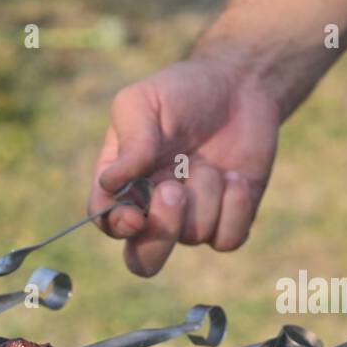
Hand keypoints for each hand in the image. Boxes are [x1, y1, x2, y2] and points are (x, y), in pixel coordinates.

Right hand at [90, 57, 281, 276]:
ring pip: (192, 237)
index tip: (135, 215)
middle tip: (175, 190)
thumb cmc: (181, 92)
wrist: (240, 85)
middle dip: (160, 234)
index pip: (107, 223)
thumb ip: (129, 141)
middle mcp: (152, 211)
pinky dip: (235, 208)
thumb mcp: (143, 102)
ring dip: (205, 194)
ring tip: (209, 161)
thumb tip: (111, 183)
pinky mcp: (228, 221)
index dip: (118, 226)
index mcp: (121, 186)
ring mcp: (190, 220)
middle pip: (144, 261)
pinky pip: (227, 240)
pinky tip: (235, 178)